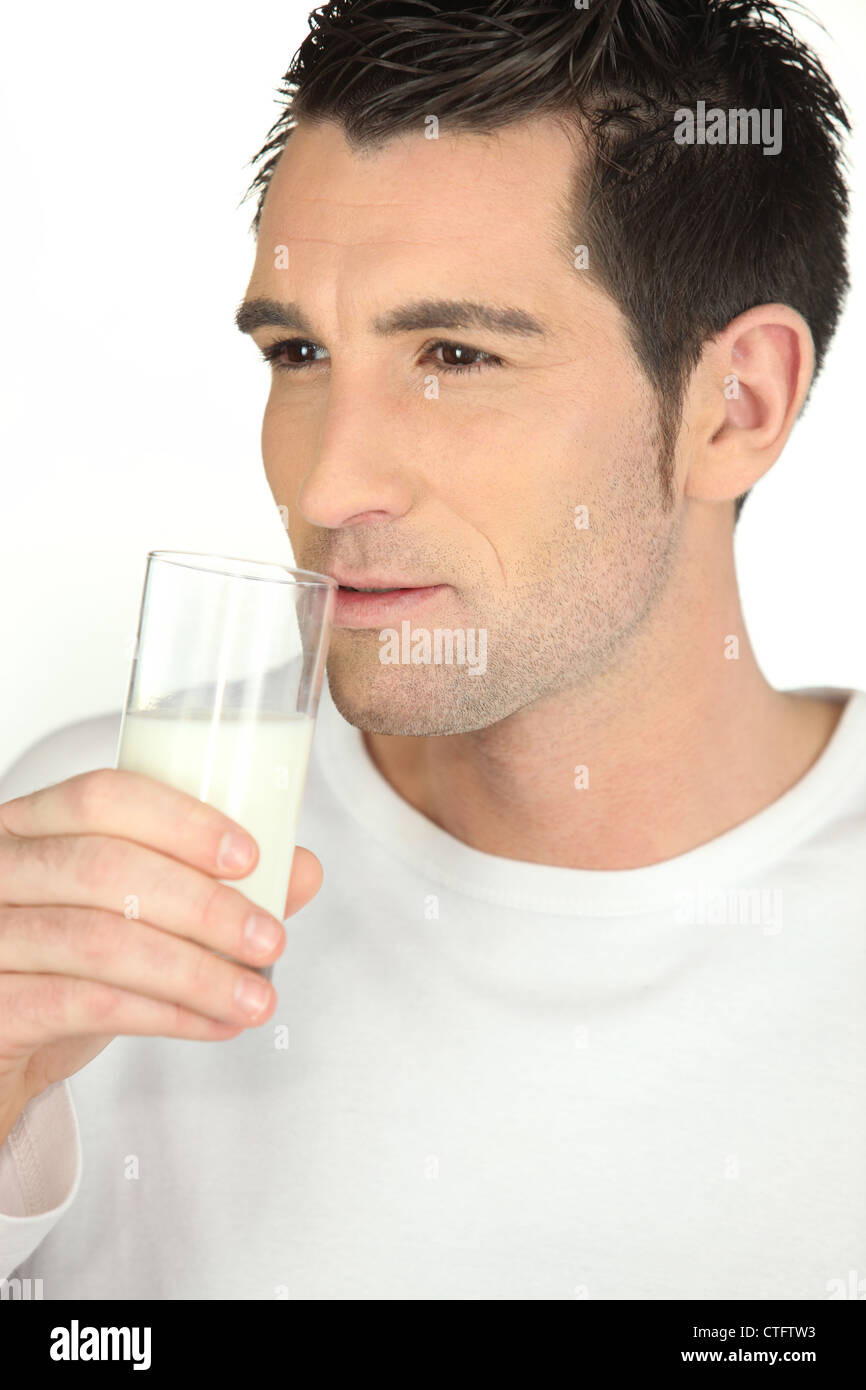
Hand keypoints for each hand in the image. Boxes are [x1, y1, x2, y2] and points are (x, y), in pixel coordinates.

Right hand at [0, 768, 322, 1146]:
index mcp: (34, 824)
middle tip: (269, 939)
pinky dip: (163, 1015)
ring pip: (99, 942)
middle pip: (105, 868)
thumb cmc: (70, 963)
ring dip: (196, 972)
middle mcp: (1, 869)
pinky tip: (212, 1024)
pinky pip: (82, 1004)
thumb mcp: (138, 914)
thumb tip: (300, 868)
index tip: (250, 856)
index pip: (102, 797)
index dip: (181, 822)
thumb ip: (216, 885)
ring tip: (256, 996)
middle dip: (204, 906)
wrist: (4, 1047)